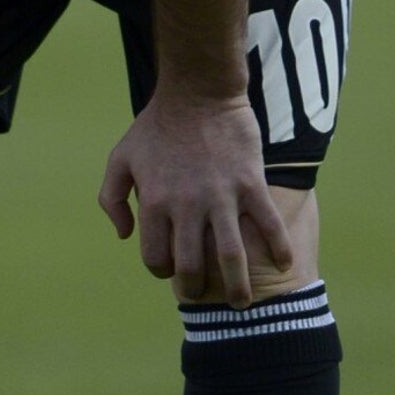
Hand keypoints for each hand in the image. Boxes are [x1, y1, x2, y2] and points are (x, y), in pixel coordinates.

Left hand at [98, 93, 293, 306]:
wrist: (198, 92)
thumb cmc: (156, 126)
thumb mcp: (120, 158)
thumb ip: (111, 199)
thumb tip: (124, 236)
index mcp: (153, 202)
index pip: (156, 258)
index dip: (163, 272)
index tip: (173, 270)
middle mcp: (185, 205)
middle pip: (191, 267)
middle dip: (195, 289)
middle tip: (203, 294)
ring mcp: (220, 196)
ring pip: (231, 256)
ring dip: (237, 287)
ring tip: (243, 302)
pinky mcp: (249, 183)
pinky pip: (267, 224)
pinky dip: (278, 248)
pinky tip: (283, 263)